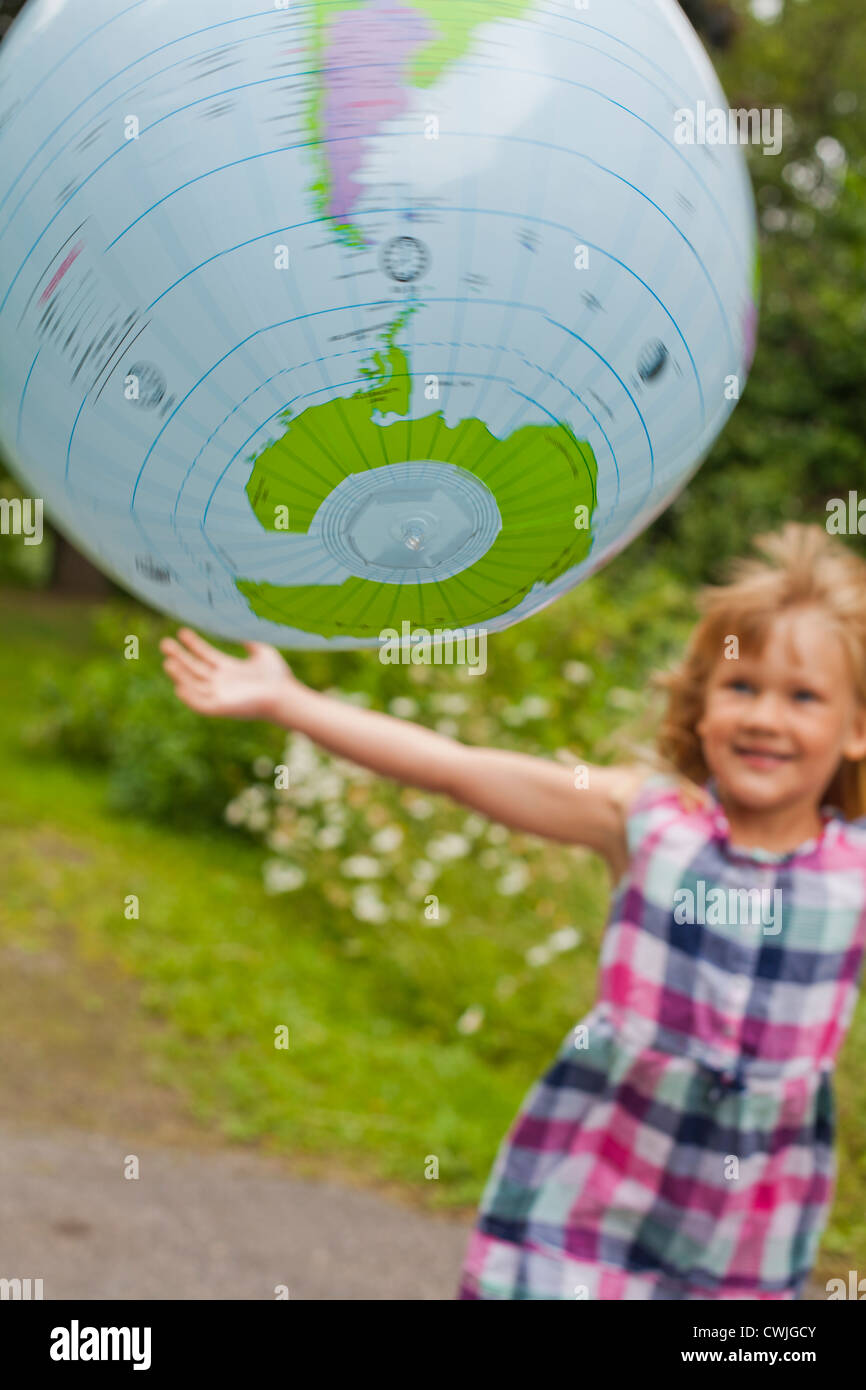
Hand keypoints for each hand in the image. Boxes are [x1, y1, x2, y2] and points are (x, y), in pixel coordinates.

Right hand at [160, 628, 297, 720]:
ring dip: (181, 674)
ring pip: (194, 684)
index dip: (193, 644)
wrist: (286, 696)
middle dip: (180, 656)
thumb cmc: (279, 677)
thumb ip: (251, 642)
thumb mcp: (263, 653)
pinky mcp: (222, 708)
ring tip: (168, 661)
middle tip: (164, 643)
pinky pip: (200, 704)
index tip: (181, 631)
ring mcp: (220, 696)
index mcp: (229, 669)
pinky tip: (179, 686)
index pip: (206, 655)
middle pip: (195, 668)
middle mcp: (222, 683)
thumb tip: (244, 628)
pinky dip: (190, 697)